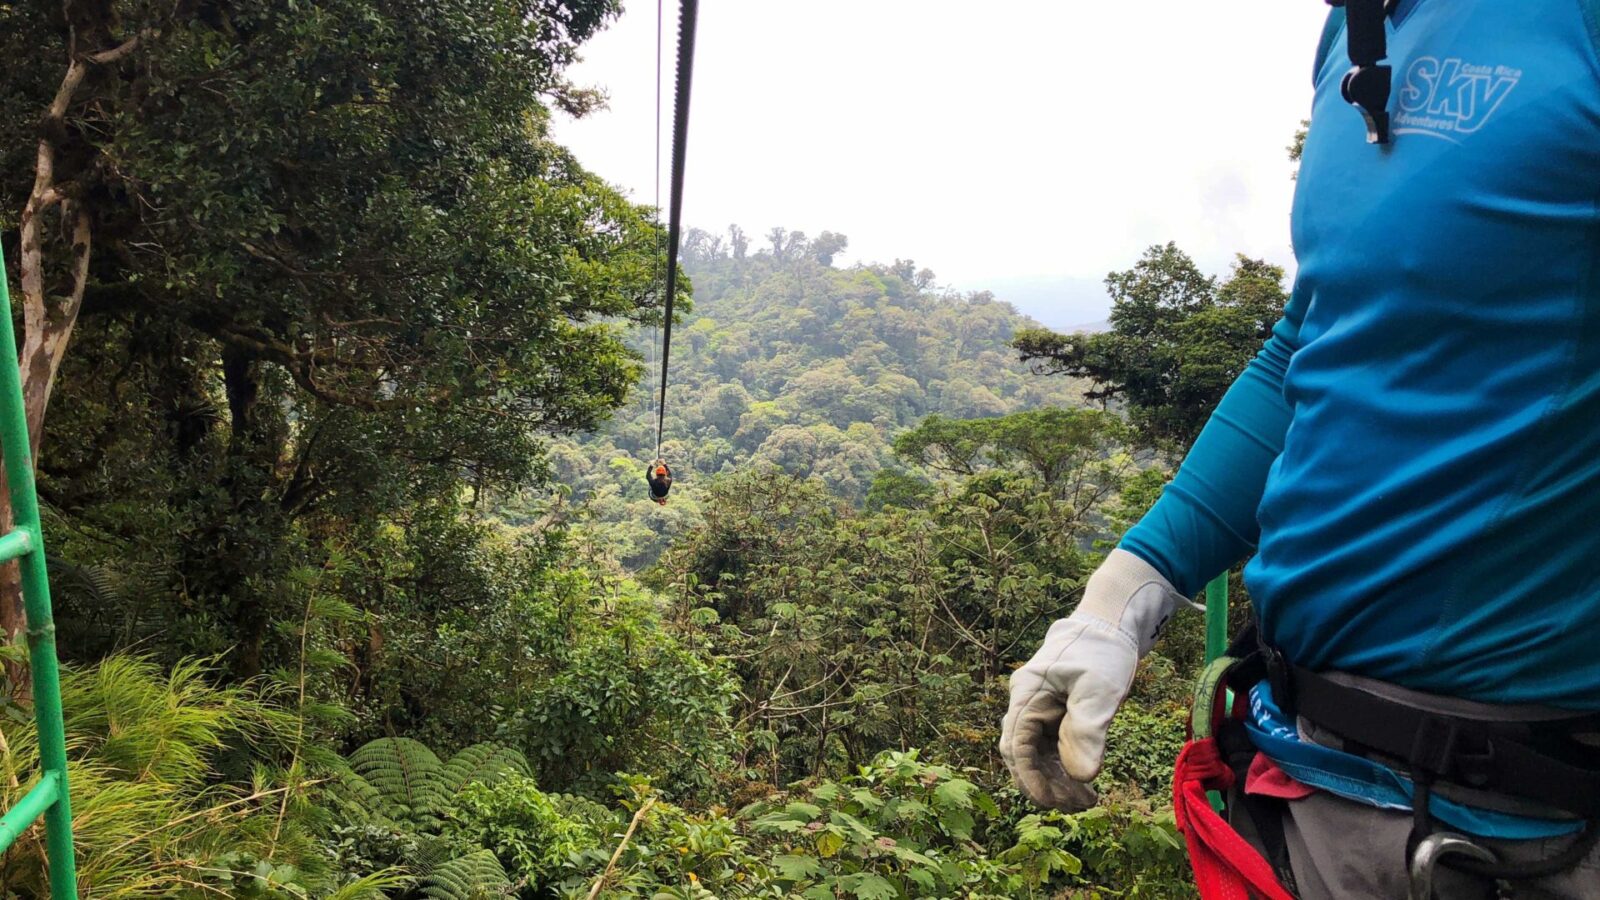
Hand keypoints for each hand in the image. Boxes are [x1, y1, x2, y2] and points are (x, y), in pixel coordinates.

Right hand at [1000, 549, 1187, 809]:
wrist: (1115, 621)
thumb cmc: (1104, 650)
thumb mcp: (1099, 691)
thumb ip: (1087, 732)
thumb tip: (1081, 777)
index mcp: (1027, 693)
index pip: (1016, 745)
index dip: (1030, 778)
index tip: (1053, 803)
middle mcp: (1028, 701)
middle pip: (1024, 753)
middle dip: (1046, 783)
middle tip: (1078, 806)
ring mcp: (1041, 706)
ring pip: (1038, 752)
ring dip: (1057, 778)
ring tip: (1086, 799)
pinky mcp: (1057, 709)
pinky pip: (1052, 744)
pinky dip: (1066, 764)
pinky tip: (1085, 780)